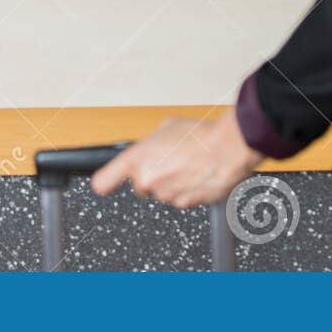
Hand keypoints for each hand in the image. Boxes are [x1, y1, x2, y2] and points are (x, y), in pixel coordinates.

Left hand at [90, 113, 262, 208]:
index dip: (106, 181)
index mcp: (138, 158)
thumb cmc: (200, 135)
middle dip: (153, 176)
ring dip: (172, 182)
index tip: (104, 184)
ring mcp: (166, 195)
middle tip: (171, 161)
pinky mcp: (184, 204)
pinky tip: (197, 175)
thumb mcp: (166, 127)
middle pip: (142, 186)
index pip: (106, 180)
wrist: (227, 149)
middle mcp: (148, 180)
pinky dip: (187, 190)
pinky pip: (181, 198)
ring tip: (189, 165)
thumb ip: (151, 144)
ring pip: (163, 192)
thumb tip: (151, 150)